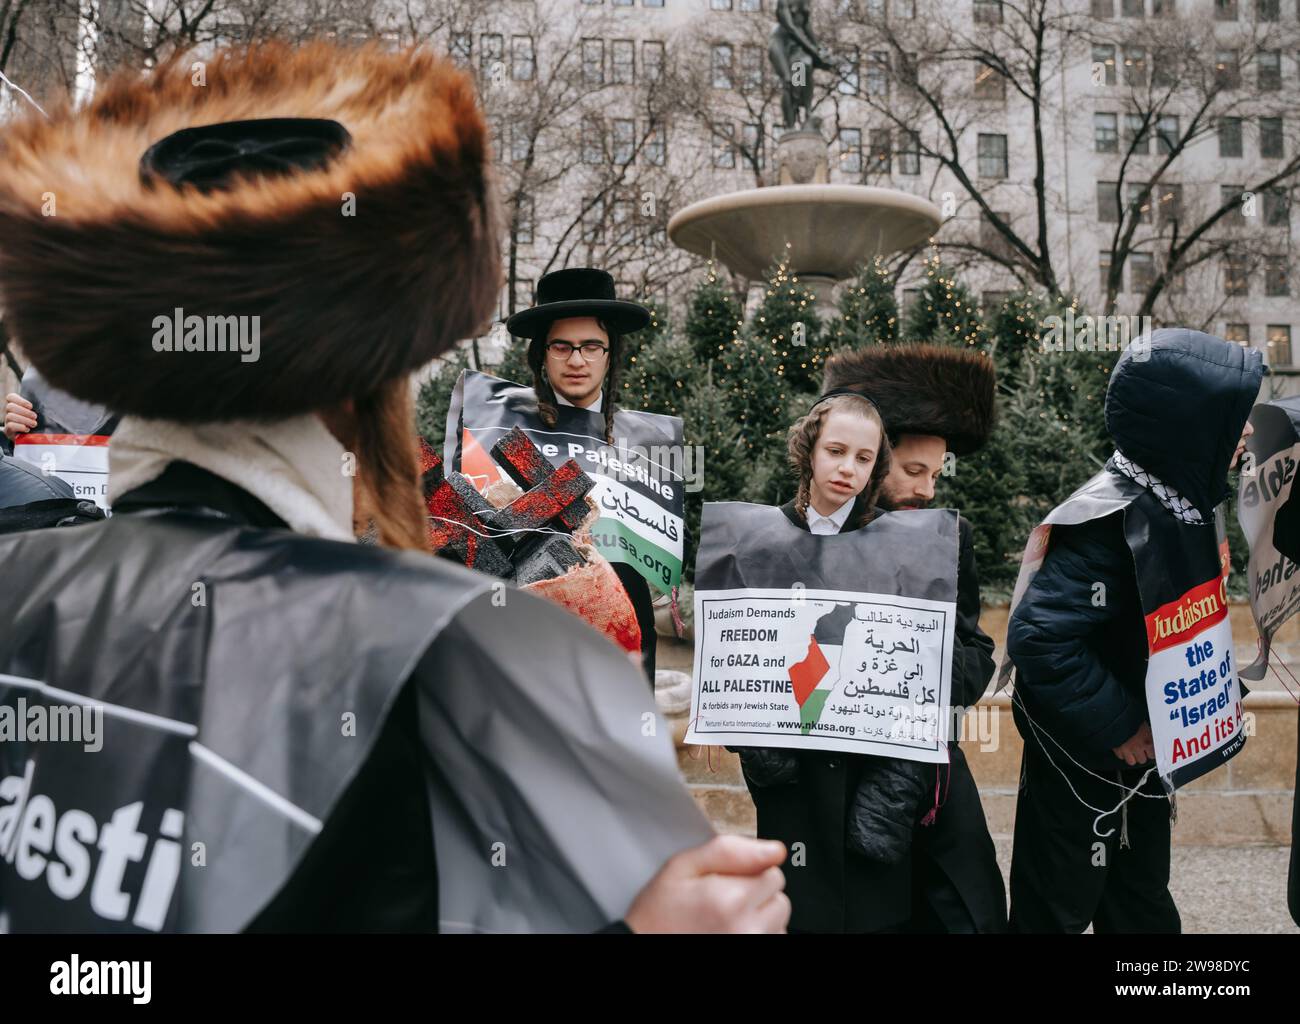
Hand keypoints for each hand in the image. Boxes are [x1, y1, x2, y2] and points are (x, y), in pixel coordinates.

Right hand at [3, 393, 35, 439]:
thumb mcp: (35, 414)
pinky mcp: (8, 431)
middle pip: (10, 406)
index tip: (31, 406)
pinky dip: (20, 427)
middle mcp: (9, 412)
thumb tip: (49, 405)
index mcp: (15, 405)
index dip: (20, 400)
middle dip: (24, 411)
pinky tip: (27, 429)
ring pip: (10, 416)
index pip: (11, 397)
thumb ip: (37, 408)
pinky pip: (10, 426)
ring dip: (24, 420)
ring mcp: (7, 421)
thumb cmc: (34, 422)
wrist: (29, 438)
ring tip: (34, 424)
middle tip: (35, 417)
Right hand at [623, 834, 789, 933]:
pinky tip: (731, 931)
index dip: (748, 870)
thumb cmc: (659, 912)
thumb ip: (729, 851)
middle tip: (723, 899)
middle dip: (756, 893)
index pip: (772, 871)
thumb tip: (774, 850)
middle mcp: (748, 929)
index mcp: (731, 899)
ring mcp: (753, 945)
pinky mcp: (754, 953)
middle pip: (778, 896)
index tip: (724, 880)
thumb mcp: (683, 866)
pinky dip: (757, 933)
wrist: (643, 945)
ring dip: (759, 916)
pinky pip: (773, 937)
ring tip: (726, 919)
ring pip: (778, 920)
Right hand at [1112, 721, 1154, 766]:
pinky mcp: (1117, 749)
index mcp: (1147, 741)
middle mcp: (1138, 747)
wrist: (1117, 716)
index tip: (1148, 750)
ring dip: (1131, 757)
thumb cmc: (1131, 719)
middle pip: (1142, 760)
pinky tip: (1122, 747)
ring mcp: (1127, 749)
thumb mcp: (1144, 725)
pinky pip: (1121, 757)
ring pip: (1132, 762)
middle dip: (1140, 756)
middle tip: (1138, 750)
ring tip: (1130, 751)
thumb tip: (1150, 739)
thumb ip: (1148, 735)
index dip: (1150, 752)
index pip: (1153, 755)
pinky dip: (1121, 753)